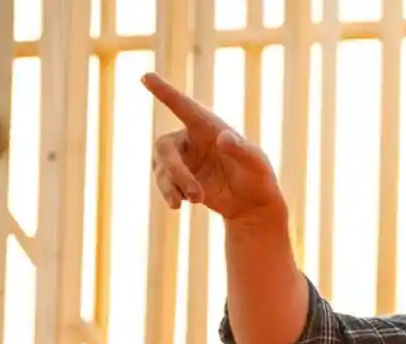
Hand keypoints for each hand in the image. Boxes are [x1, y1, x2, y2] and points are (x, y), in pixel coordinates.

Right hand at [142, 72, 284, 223]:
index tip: (146, 76)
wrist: (253, 204)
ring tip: (197, 201)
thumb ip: (243, 150)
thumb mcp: (257, 165)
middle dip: (176, 171)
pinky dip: (172, 194)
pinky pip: (164, 184)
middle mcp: (191, 140)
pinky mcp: (178, 179)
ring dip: (173, 187)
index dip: (164, 92)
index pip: (183, 107)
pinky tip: (182, 205)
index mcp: (210, 127)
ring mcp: (182, 159)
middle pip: (164, 147)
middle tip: (197, 196)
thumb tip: (224, 138)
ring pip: (161, 168)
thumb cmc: (259, 178)